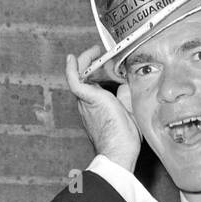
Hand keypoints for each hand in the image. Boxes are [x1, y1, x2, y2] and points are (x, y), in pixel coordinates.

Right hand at [65, 46, 141, 171]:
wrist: (119, 151)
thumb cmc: (124, 138)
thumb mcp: (128, 108)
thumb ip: (126, 93)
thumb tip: (127, 80)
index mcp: (96, 106)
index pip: (94, 84)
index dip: (99, 70)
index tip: (108, 60)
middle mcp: (86, 103)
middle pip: (86, 77)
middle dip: (93, 63)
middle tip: (101, 52)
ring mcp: (85, 101)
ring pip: (81, 75)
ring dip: (87, 61)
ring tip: (95, 50)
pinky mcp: (87, 98)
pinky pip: (74, 79)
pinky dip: (72, 68)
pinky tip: (72, 58)